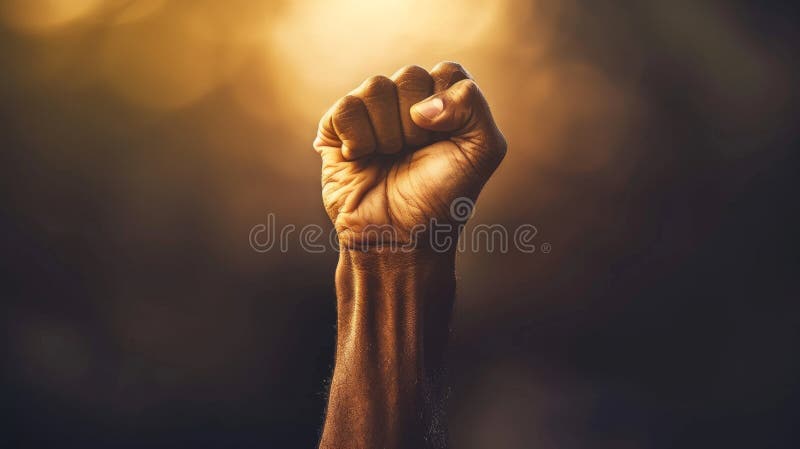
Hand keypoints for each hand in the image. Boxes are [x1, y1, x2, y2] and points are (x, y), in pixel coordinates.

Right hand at [314, 62, 505, 246]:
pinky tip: (361, 159)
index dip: (447, 107)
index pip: (446, 72)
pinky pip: (346, 108)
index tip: (444, 141)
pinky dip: (358, 139)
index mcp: (443, 102)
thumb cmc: (441, 197)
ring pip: (376, 87)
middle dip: (416, 124)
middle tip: (414, 153)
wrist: (399, 235)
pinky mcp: (337, 126)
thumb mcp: (482, 152)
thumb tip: (423, 105)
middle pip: (410, 76)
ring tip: (388, 158)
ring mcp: (370, 112)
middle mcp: (406, 102)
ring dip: (388, 134)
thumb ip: (474, 108)